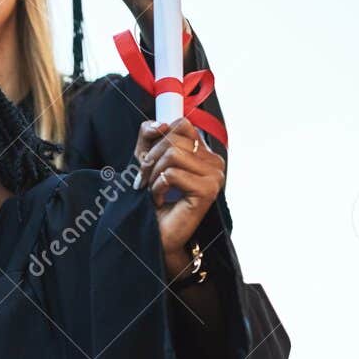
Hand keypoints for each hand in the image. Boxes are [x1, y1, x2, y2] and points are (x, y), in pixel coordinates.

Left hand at [134, 118, 225, 276]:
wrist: (157, 235)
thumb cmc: (153, 199)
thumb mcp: (146, 161)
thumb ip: (149, 137)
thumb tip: (159, 124)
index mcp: (203, 153)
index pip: (181, 124)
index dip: (157, 138)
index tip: (146, 160)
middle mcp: (214, 161)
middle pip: (174, 138)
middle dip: (150, 159)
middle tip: (143, 180)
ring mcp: (215, 176)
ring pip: (173, 154)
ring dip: (153, 174)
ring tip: (152, 191)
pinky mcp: (208, 190)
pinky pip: (172, 174)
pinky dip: (157, 187)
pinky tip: (160, 200)